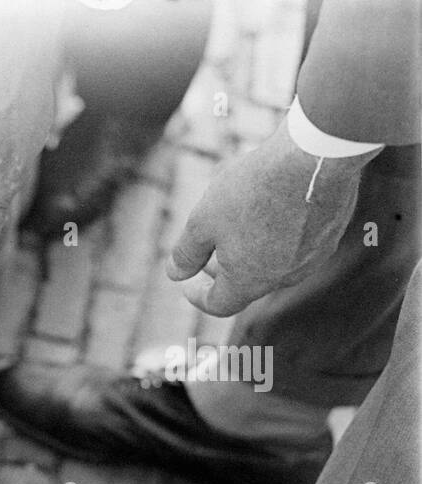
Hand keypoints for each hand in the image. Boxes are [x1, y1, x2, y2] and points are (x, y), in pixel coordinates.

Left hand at [167, 119, 376, 314]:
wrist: (315, 155)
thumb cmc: (252, 189)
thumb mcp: (203, 221)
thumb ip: (187, 253)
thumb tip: (176, 275)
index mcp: (249, 282)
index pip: (220, 304)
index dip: (199, 297)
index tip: (188, 285)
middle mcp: (284, 278)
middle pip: (248, 286)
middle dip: (224, 273)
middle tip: (208, 256)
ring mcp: (313, 258)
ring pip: (275, 264)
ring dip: (252, 254)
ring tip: (238, 228)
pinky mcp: (331, 234)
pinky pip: (299, 245)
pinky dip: (279, 238)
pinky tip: (271, 211)